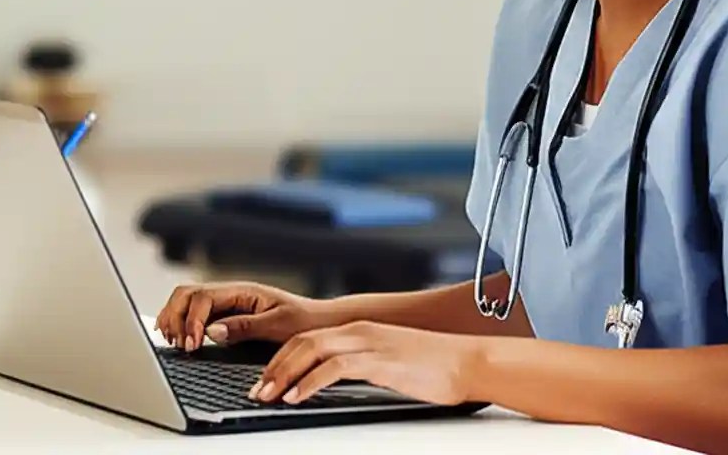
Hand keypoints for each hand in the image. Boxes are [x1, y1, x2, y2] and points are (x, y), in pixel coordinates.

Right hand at [155, 281, 335, 350]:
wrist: (320, 323)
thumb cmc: (305, 321)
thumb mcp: (278, 325)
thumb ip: (244, 326)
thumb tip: (211, 331)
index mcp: (243, 290)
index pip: (202, 297)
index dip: (191, 321)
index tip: (192, 345)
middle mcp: (231, 294)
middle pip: (186, 294)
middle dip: (175, 316)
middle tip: (179, 344)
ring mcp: (227, 304)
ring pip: (186, 301)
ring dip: (175, 319)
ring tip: (176, 343)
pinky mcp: (226, 316)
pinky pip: (195, 314)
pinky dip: (182, 325)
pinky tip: (182, 340)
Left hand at [249, 321, 479, 406]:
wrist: (470, 362)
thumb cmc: (438, 367)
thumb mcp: (392, 366)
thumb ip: (365, 368)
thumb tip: (341, 383)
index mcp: (362, 330)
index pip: (309, 338)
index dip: (282, 358)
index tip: (266, 380)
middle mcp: (361, 331)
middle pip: (302, 341)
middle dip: (274, 367)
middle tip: (256, 390)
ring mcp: (370, 343)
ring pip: (311, 349)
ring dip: (283, 374)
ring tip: (267, 395)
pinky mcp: (379, 359)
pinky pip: (334, 367)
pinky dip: (309, 381)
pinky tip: (298, 396)